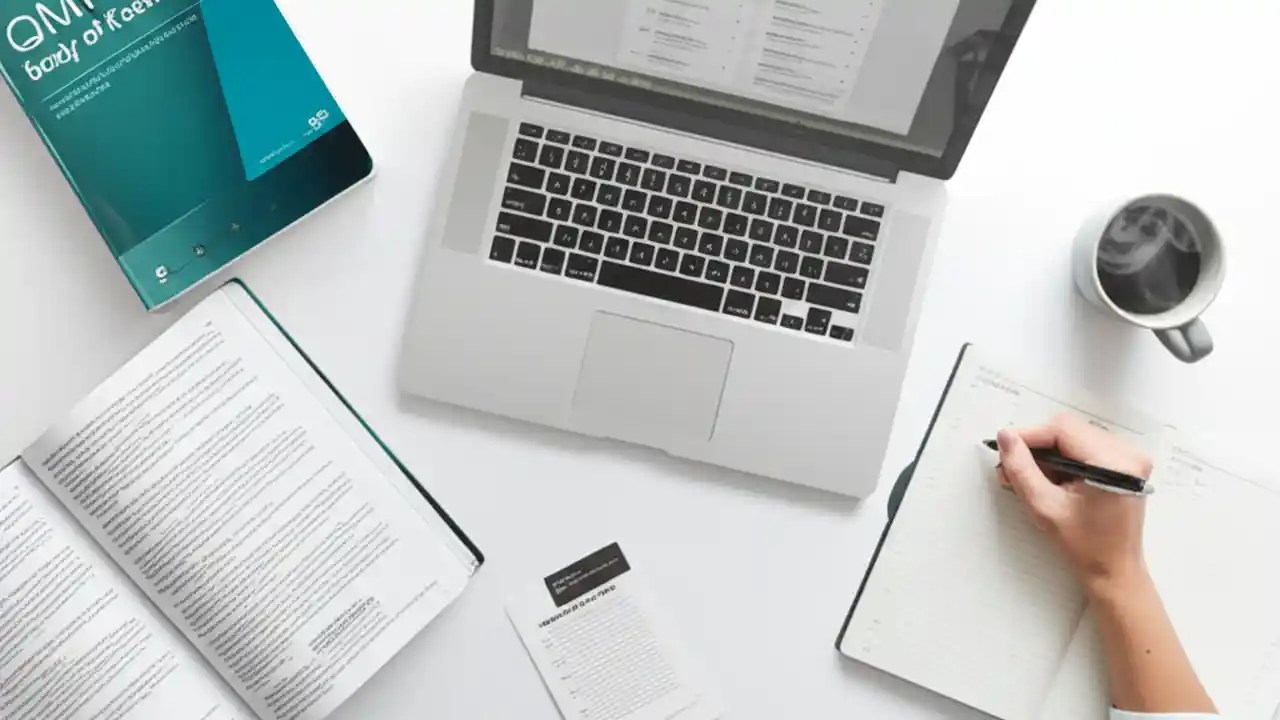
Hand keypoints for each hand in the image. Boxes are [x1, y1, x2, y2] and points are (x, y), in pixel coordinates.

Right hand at [995, 414, 1153, 597]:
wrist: (1114, 567)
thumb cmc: (1083, 544)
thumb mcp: (1044, 507)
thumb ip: (1021, 468)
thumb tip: (1006, 436)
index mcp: (1114, 463)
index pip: (1063, 429)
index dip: (1028, 435)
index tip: (1003, 448)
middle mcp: (1128, 452)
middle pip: (1069, 429)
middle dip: (1036, 445)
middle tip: (1011, 468)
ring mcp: (1130, 455)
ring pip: (1074, 435)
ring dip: (1048, 452)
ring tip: (1030, 476)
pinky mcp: (1125, 461)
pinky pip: (1085, 445)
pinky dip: (1063, 457)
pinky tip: (1052, 477)